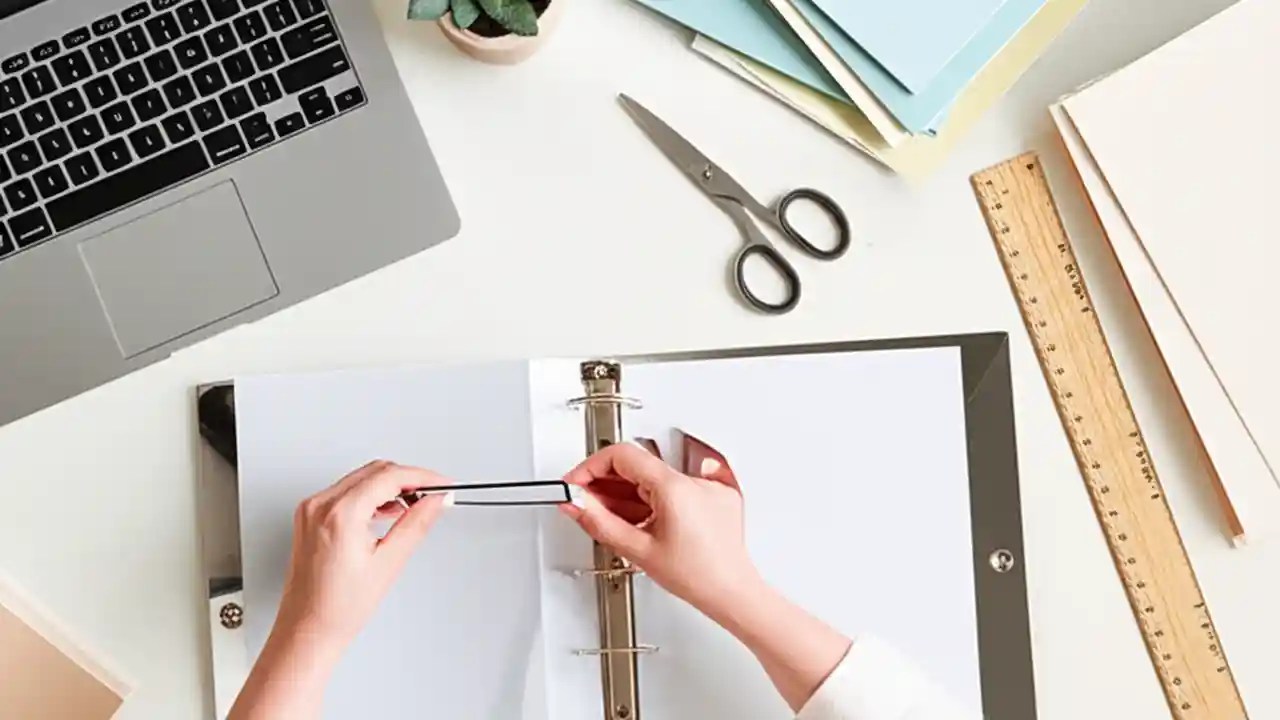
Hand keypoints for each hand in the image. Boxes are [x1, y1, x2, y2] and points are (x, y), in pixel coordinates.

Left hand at [273, 460, 449, 652]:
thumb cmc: (338, 608)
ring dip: (389, 485)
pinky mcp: (309, 516)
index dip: (422, 477)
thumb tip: (436, 501)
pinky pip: (345, 491)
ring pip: (360, 478)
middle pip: (374, 471)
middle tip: (432, 494)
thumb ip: (416, 524)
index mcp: (340, 515)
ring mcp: (311, 509)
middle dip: (407, 478)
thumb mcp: (388, 563)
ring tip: (412, 506)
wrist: (308, 629)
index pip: (389, 477)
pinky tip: (386, 512)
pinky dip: (370, 495)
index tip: (441, 484)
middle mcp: (320, 505)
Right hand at [559, 441, 762, 622]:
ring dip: (627, 492)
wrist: (732, 591)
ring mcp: (706, 485)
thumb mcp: (637, 550)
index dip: (591, 467)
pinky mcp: (712, 494)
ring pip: (652, 476)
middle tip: (588, 503)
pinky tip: (641, 520)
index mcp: (674, 487)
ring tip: (616, 519)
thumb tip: (576, 504)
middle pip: (637, 464)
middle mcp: (693, 479)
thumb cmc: (698, 576)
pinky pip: (672, 486)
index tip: (577, 483)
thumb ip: (598, 523)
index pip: (622, 455)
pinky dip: (650, 499)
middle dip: (606, 482)